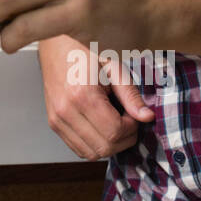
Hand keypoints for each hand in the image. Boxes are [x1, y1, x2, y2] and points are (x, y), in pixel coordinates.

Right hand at [38, 34, 153, 160]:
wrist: (56, 46)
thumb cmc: (84, 52)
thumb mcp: (113, 67)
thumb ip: (131, 95)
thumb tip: (147, 117)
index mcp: (81, 95)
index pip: (114, 132)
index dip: (131, 127)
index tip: (133, 114)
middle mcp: (65, 111)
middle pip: (104, 147)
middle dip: (123, 138)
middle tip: (127, 119)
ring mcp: (57, 119)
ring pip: (92, 153)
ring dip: (110, 144)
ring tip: (113, 122)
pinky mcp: (54, 124)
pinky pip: (79, 149)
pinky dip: (95, 145)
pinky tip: (100, 127)